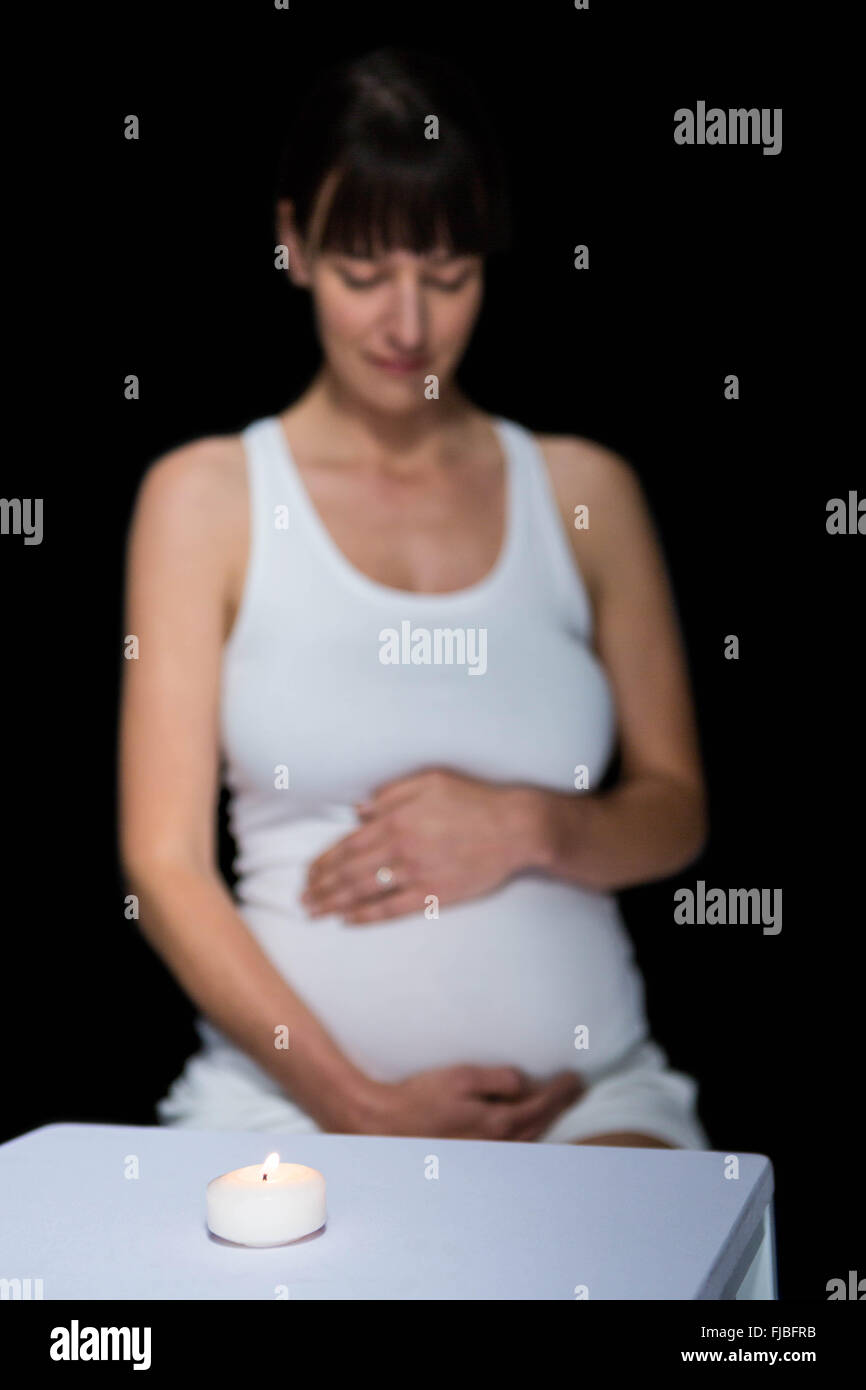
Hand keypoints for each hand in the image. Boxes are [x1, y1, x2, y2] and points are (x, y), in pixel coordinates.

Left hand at [301, 768, 545, 923]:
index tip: (307, 873)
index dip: (324, 861)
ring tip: (314, 913)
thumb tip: (357, 810)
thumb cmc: (474, 799)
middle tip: (302, 899)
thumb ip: (390, 793)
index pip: (348, 844)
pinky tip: (349, 921)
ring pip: (365, 892)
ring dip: (335, 904)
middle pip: (350, 872)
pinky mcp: (435, 895)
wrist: (515, 828)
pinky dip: (367, 916)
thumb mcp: (430, 780)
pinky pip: (392, 909)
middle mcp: (401, 848)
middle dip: (322, 887)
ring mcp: (417, 874)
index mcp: (396, 819)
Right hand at [352, 1064, 586, 1140]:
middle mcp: (498, 1144)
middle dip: (561, 1104)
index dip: (562, 1091)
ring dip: (547, 1118)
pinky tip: (530, 1122)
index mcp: (498, 1122)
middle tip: (577, 1087)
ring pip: (529, 1136)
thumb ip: (497, 1080)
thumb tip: (523, 1082)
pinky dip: (530, 1131)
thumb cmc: (422, 1097)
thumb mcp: (460, 1077)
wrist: (388, 1125)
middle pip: (540, 1122)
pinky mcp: (476, 1155)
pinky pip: (514, 1144)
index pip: (542, 1105)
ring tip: (559, 1101)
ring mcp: (487, 1153)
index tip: (576, 1078)